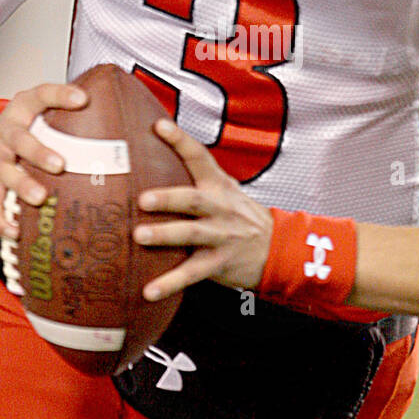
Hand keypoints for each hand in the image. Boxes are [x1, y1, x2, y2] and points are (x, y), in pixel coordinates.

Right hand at [0, 81, 87, 235]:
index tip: (82, 99)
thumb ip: (70, 110)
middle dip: (39, 152)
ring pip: (5, 172)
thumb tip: (122, 117)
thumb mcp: (42, 107)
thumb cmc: (25, 124)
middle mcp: (7, 131)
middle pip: (20, 139)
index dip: (61, 95)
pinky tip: (16, 231)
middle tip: (60, 164)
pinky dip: (1, 218)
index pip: (42, 95)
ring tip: (40, 198)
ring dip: (22, 185)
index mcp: (24, 108)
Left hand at [133, 119, 273, 300]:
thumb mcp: (226, 191)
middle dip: (168, 198)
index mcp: (219, 186)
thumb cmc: (241, 217)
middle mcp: (220, 208)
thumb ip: (196, 180)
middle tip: (142, 198)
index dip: (180, 140)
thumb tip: (151, 161)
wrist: (280, 249)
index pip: (199, 157)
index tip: (159, 126)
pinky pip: (192, 273)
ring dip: (165, 234)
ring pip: (192, 234)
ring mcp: (221, 236)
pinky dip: (169, 283)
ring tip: (139, 236)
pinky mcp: (219, 264)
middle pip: (193, 199)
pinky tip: (148, 292)